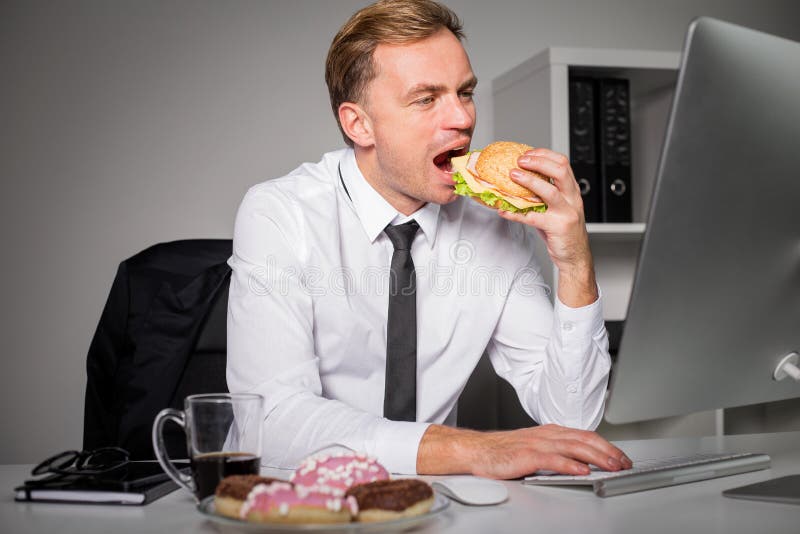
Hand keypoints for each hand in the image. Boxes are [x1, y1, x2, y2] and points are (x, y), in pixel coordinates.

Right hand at [418, 424, 632, 478]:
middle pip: (584, 439)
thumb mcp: (534, 446)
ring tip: (612, 467)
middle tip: (624, 463)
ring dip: (597, 457)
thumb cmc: (502, 451)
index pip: (585, 435)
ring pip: (574, 447)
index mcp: (550, 431)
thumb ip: (555, 451)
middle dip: (608, 451)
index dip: (606, 445)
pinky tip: (583, 471)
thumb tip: (579, 462)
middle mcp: (546, 434)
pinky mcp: (527, 456)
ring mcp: (537, 443)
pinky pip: (553, 459)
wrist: (476, 450)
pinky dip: (571, 465)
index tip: (620, 456)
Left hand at [497, 148, 597, 306]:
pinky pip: (533, 218)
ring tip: (512, 176)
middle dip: (538, 162)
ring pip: (549, 191)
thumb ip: (544, 194)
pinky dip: (516, 213)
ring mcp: (566, 213)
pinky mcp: (557, 227)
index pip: (563, 163)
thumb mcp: (558, 208)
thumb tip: (518, 182)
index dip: (544, 154)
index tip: (527, 153)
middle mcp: (572, 199)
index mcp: (572, 191)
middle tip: (519, 161)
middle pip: (560, 171)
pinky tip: (503, 210)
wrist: (575, 256)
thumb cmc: (563, 231)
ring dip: (529, 181)